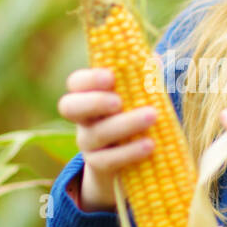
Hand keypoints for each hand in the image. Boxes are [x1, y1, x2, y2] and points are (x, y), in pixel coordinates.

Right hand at [56, 66, 158, 211]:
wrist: (132, 161)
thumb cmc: (135, 117)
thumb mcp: (140, 97)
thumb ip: (145, 79)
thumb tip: (157, 60)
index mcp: (89, 96)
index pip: (76, 83)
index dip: (89, 79)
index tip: (112, 76)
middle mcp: (82, 119)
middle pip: (69, 107)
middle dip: (93, 102)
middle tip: (119, 101)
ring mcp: (87, 143)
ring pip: (96, 134)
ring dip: (124, 124)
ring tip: (152, 116)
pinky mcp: (98, 166)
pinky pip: (108, 160)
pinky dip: (129, 152)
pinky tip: (150, 145)